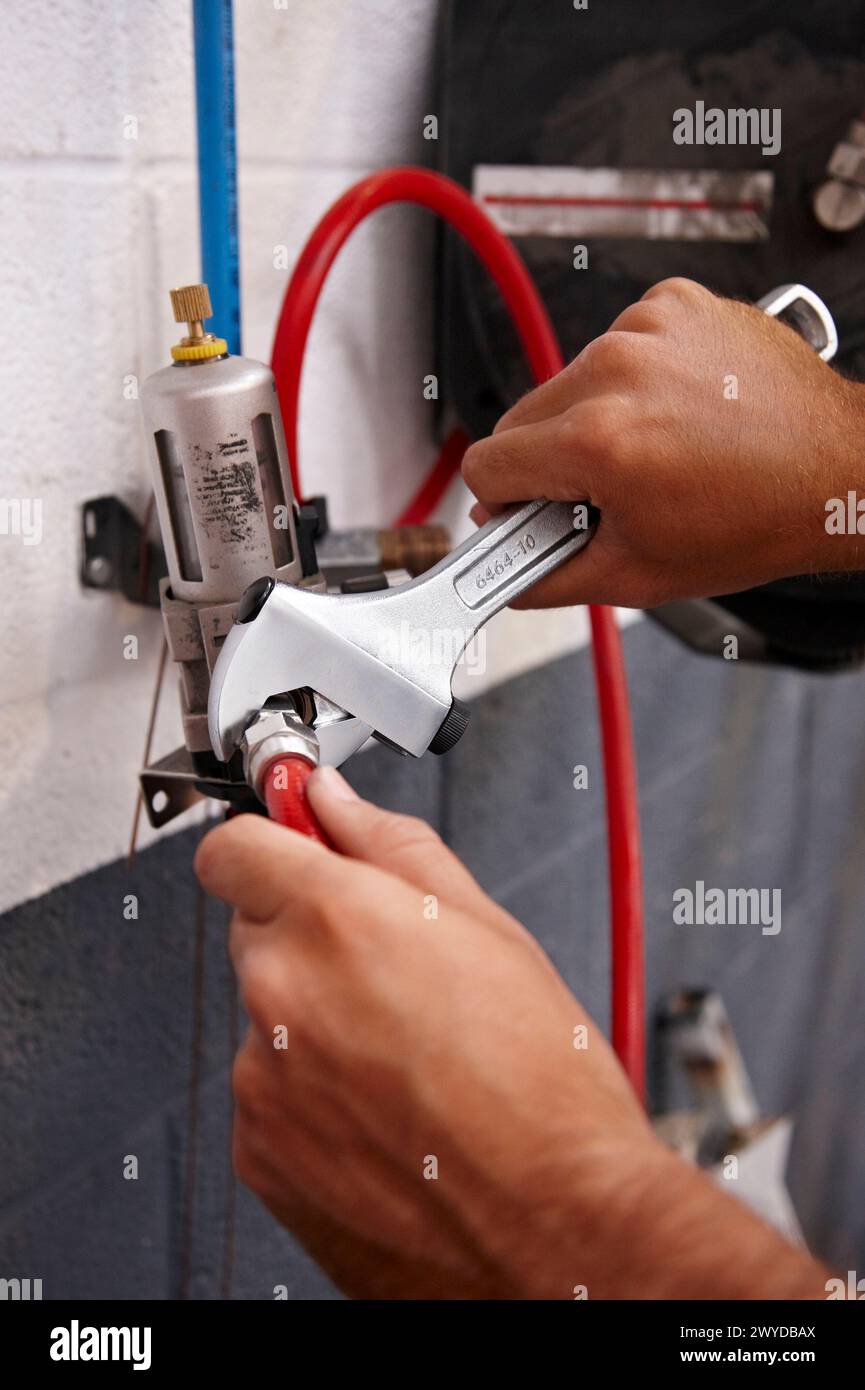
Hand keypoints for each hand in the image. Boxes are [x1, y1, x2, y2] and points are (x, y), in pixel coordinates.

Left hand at [195, 769, 825, 1299]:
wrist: (556, 1227)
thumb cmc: (542, 1086)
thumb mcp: (489, 928)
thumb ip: (392, 847)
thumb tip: (336, 804)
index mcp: (335, 920)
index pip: (234, 846)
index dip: (270, 842)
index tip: (290, 846)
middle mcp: (280, 994)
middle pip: (257, 930)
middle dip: (312, 937)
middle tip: (392, 973)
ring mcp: (260, 1080)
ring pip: (267, 1016)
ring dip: (314, 1022)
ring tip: (405, 1058)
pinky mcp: (259, 1152)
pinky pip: (269, 1092)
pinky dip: (311, 1095)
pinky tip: (386, 1111)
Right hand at [462, 278, 864, 608]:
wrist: (836, 471)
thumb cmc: (757, 518)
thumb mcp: (638, 575)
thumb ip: (547, 576)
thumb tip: (506, 569)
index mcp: (599, 438)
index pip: (487, 463)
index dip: (501, 500)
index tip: (527, 510)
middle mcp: (617, 370)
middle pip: (520, 418)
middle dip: (548, 460)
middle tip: (602, 490)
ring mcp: (647, 329)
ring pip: (567, 380)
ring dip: (590, 415)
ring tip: (652, 447)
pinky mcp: (674, 305)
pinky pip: (615, 343)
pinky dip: (633, 377)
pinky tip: (672, 408)